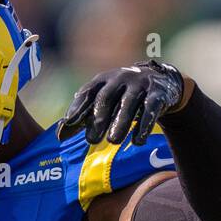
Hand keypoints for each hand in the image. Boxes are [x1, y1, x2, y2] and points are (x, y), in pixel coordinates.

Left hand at [58, 59, 185, 145]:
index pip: (87, 92)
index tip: (68, 122)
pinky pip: (150, 109)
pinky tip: (137, 141)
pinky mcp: (158, 94)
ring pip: (129, 104)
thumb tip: (59, 136)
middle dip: (98, 119)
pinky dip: (144, 126)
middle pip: (107, 98)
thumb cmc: (122, 96)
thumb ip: (83, 116)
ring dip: (121, 123)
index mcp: (103, 80)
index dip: (77, 107)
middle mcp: (120, 78)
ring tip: (113, 141)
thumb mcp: (103, 101)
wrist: (161, 82)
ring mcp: (140, 85)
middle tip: (91, 140)